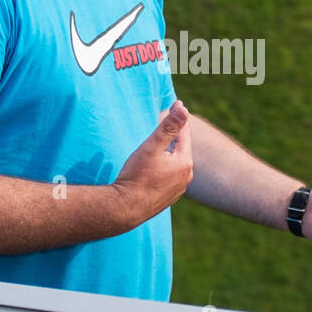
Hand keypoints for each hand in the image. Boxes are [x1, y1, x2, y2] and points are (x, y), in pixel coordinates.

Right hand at [113, 100, 193, 227]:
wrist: (125, 209)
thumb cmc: (136, 176)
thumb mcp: (151, 147)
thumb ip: (168, 127)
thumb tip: (183, 109)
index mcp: (184, 162)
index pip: (184, 133)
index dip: (179, 117)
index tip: (177, 103)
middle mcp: (186, 176)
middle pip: (181, 148)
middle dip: (176, 134)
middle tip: (172, 117)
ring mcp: (178, 189)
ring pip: (176, 163)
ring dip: (171, 151)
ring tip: (165, 140)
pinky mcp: (169, 197)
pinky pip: (171, 176)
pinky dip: (166, 166)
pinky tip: (158, 165)